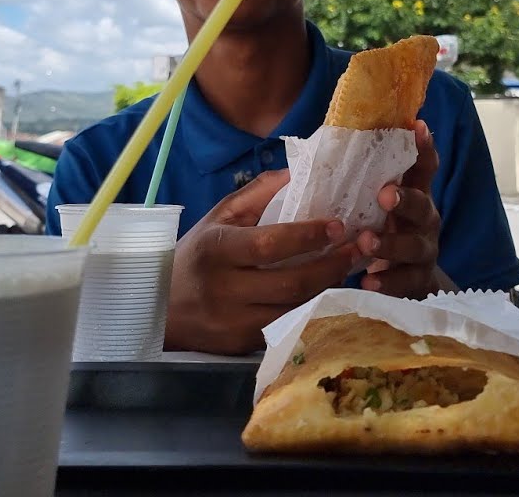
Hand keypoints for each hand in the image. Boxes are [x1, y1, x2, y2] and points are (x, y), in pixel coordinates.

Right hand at [165, 170, 357, 354]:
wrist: (161, 309)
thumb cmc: (196, 255)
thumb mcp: (218, 217)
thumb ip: (257, 193)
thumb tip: (298, 172)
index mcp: (216, 249)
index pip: (270, 244)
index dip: (308, 236)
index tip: (338, 225)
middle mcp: (224, 288)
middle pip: (292, 282)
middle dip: (332, 265)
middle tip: (357, 248)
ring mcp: (234, 322)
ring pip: (296, 309)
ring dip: (328, 289)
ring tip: (349, 269)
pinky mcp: (242, 345)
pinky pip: (288, 328)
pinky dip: (311, 310)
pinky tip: (326, 294)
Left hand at [356, 120, 454, 297]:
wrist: (408, 283)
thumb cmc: (383, 231)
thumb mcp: (376, 205)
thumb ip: (360, 183)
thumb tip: (319, 148)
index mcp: (413, 195)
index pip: (422, 168)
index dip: (423, 147)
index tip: (418, 126)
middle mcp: (424, 219)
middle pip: (422, 205)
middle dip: (405, 199)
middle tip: (385, 194)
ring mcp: (424, 251)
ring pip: (413, 246)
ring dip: (390, 243)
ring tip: (366, 242)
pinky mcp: (417, 281)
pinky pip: (405, 283)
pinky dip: (388, 282)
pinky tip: (368, 283)